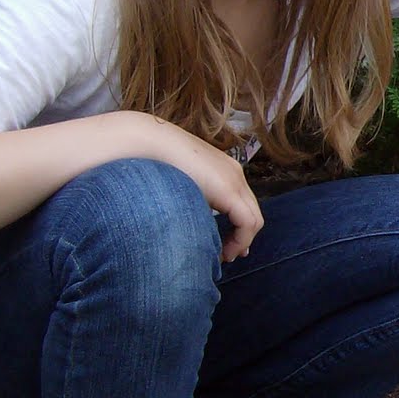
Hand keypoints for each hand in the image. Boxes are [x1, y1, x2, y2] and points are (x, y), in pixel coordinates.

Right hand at [137, 114, 262, 262]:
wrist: (145, 142)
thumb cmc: (151, 164)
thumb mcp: (178, 185)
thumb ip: (192, 199)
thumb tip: (194, 223)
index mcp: (223, 171)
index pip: (243, 203)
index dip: (239, 228)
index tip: (228, 247)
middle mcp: (234, 173)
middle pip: (252, 211)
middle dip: (244, 237)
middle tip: (229, 255)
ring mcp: (234, 179)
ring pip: (253, 218)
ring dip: (241, 241)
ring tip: (224, 255)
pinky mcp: (228, 189)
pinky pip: (247, 221)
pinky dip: (240, 240)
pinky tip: (224, 251)